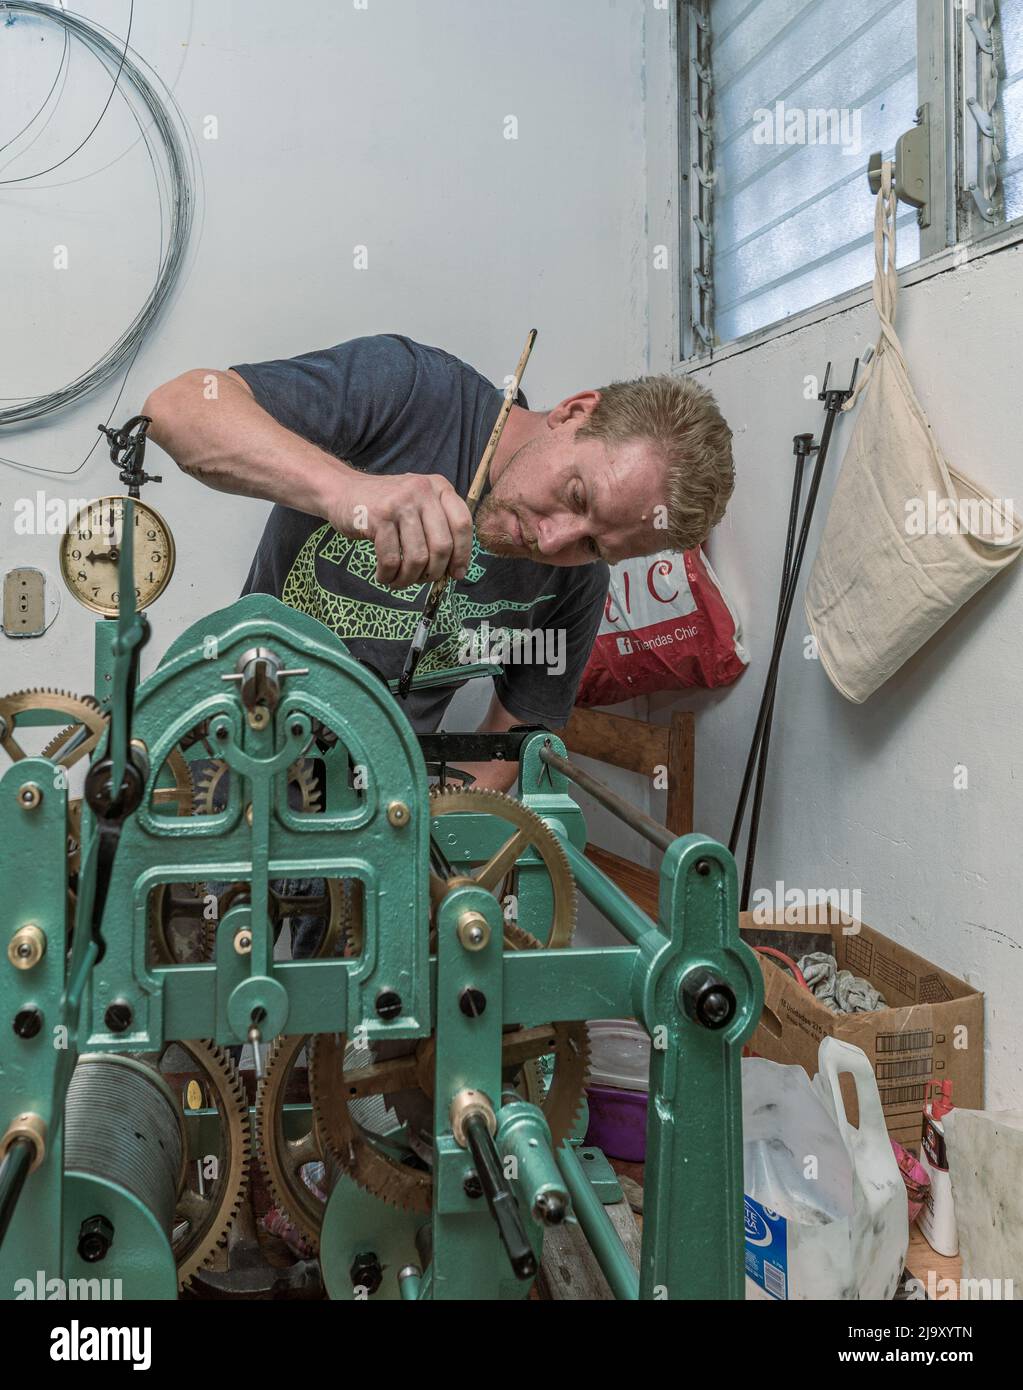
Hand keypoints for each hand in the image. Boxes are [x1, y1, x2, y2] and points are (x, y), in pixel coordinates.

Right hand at [329, 472, 473, 587]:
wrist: (342, 490)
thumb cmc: (386, 506)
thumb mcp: (418, 505)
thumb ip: (439, 528)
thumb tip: (457, 570)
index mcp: (438, 486)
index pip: (462, 524)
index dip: (463, 554)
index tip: (456, 574)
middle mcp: (422, 491)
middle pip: (442, 545)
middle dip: (434, 572)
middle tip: (423, 580)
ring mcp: (400, 503)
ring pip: (417, 557)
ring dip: (409, 578)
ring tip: (400, 581)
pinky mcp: (378, 517)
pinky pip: (391, 559)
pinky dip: (388, 575)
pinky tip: (384, 575)